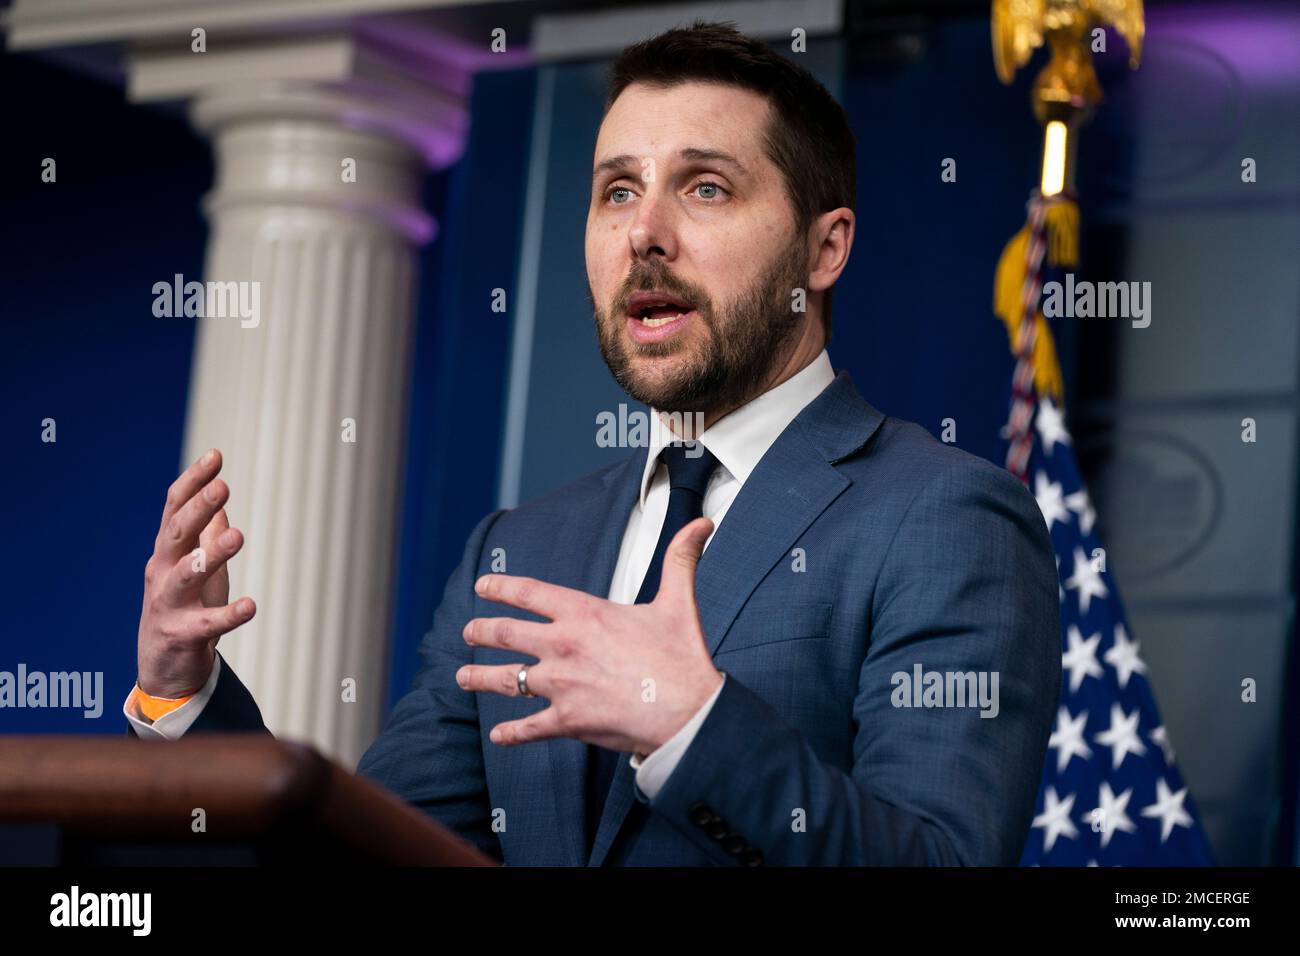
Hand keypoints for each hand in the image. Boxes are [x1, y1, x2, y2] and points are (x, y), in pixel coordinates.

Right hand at [136, 448, 256, 697]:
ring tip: (238, 535)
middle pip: (177, 534)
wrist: (163, 669)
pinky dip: (228, 614)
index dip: (194, 481)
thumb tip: (218, 494)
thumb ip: (202, 532)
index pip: (175, 508)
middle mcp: (162, 572)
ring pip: (186, 575)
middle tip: (223, 486)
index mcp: (167, 551)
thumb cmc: (184, 608)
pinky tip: (250, 606)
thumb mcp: (191, 565)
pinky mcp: (182, 635)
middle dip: (198, 509)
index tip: (215, 455)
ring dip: (211, 554)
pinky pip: (208, 623)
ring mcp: (168, 604)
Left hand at [456, 516, 723, 754]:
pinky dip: (511, 733)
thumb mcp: (679, 601)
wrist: (687, 711)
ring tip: (464, 678)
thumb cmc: (682, 658)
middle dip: (481, 632)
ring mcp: (561, 685)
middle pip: (506, 634)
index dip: (501, 588)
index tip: (483, 587)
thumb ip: (681, 559)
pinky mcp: (566, 720)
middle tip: (468, 632)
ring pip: (506, 679)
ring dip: (480, 678)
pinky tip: (499, 735)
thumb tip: (701, 525)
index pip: (530, 593)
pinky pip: (528, 728)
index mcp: (584, 614)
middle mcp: (563, 646)